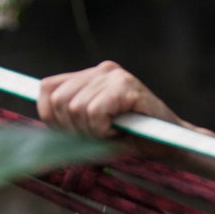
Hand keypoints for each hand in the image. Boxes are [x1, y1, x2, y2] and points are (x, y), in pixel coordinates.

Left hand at [38, 61, 214, 159]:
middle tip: (96, 138)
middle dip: (71, 129)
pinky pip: (94, 112)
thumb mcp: (93, 128)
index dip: (50, 116)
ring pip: (75, 108)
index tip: (69, 134)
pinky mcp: (127, 85)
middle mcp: (101, 69)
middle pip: (59, 100)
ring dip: (91, 132)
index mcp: (89, 76)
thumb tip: (42, 122)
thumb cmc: (132, 139)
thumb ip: (70, 120)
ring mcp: (114, 75)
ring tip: (111, 135)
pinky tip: (118, 132)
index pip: (47, 88)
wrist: (172, 144)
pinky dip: (102, 130)